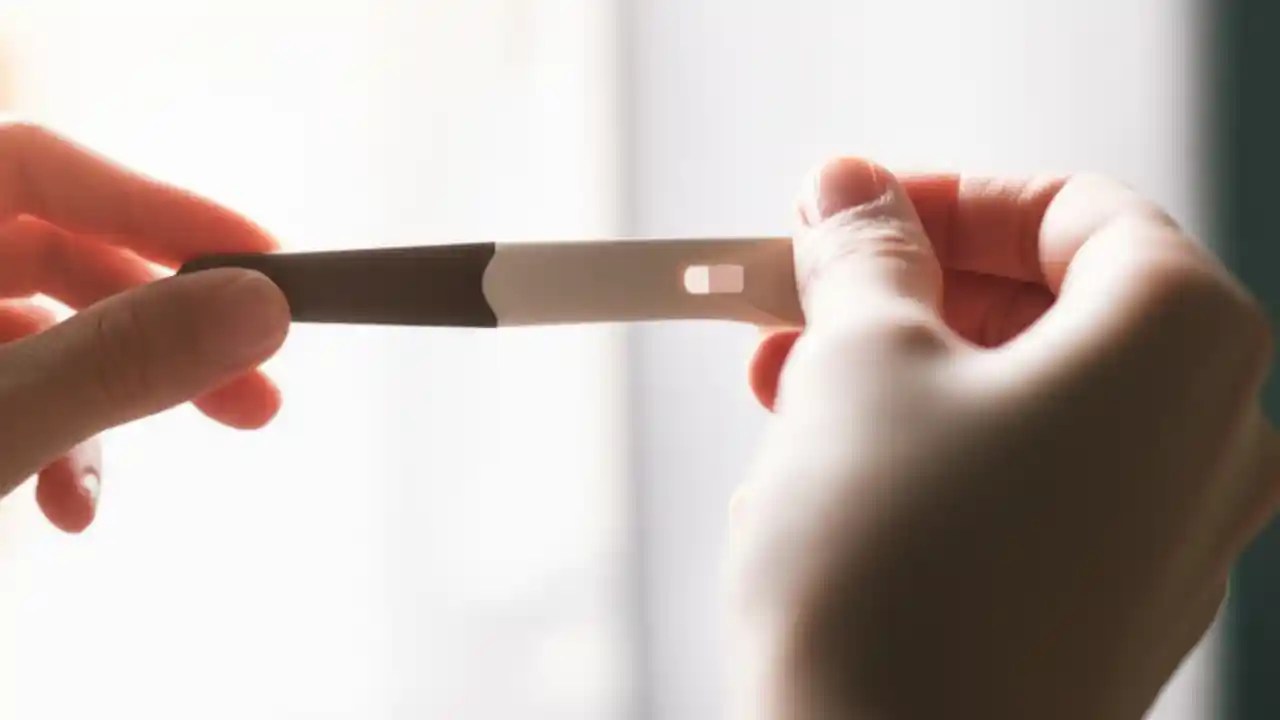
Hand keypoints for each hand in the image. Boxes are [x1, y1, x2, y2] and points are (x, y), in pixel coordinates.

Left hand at [0, 121, 289, 532]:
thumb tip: (259, 310)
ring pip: (50, 330)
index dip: (160, 207)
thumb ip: (116, 360)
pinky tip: (72, 502)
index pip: (42, 165)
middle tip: (262, 378)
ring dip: (131, 388)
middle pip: (63, 254)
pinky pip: (17, 390)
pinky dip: (63, 439)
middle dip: (171, 320)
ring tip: (205, 437)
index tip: (268, 264)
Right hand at [732, 158, 1276, 718]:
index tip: (853, 209)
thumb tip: (851, 193)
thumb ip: (865, 256)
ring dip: (898, 379)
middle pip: (1051, 309)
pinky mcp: (1102, 611)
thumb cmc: (895, 577)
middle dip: (907, 294)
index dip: (949, 198)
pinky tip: (824, 482)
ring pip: (1023, 404)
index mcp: (1182, 345)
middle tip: (805, 298)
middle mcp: (1204, 442)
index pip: (1075, 211)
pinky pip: (1019, 491)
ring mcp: (1163, 540)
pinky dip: (925, 461)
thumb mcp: (858, 365)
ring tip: (785, 394)